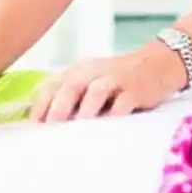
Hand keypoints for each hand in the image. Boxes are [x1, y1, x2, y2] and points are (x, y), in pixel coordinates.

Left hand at [30, 42, 186, 121]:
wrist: (158, 63)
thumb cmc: (118, 80)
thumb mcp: (91, 81)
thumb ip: (72, 98)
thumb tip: (48, 127)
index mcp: (78, 71)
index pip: (53, 84)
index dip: (41, 104)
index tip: (33, 126)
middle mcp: (93, 72)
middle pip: (71, 85)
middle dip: (58, 107)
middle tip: (49, 128)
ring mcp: (116, 79)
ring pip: (96, 91)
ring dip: (85, 110)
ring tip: (76, 130)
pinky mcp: (136, 89)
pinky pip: (124, 102)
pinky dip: (115, 114)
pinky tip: (108, 129)